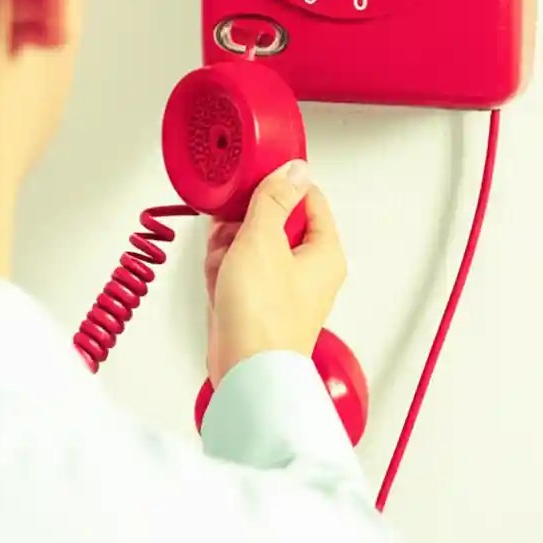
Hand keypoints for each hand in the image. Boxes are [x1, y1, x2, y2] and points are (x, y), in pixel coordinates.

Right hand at [203, 160, 347, 384]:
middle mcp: (308, 270)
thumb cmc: (263, 318)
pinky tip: (218, 284)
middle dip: (243, 226)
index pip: (307, 198)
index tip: (252, 186)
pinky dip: (223, 274)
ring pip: (250, 246)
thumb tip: (293, 170)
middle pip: (273, 221)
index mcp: (324, 252)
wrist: (246, 372)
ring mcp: (281, 288)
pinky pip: (237, 273)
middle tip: (234, 234)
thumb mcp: (264, 240)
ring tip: (224, 266)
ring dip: (228, 250)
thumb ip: (274, 199)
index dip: (277, 188)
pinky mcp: (257, 305)